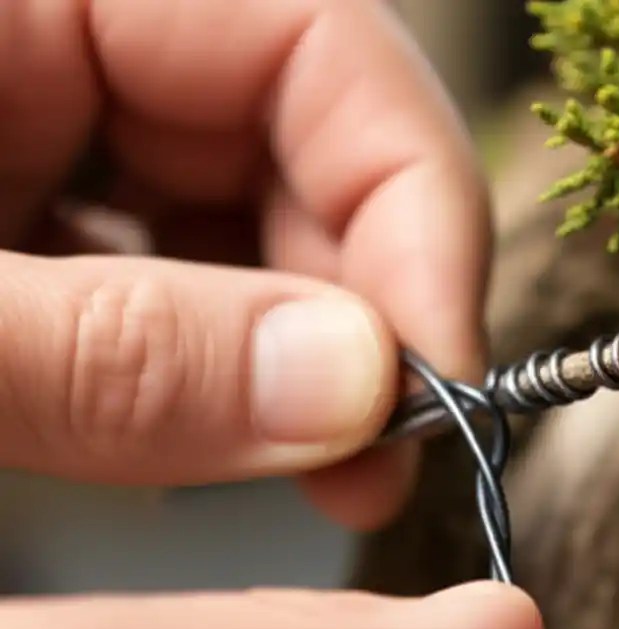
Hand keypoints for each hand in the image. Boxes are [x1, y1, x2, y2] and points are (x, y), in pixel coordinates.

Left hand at [0, 0, 491, 528]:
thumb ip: (109, 350)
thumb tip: (347, 389)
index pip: (318, 34)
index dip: (417, 204)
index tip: (447, 375)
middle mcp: (63, 27)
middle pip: (297, 137)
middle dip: (354, 309)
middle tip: (373, 462)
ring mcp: (33, 109)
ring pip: (236, 212)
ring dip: (284, 350)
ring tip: (305, 468)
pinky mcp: (12, 191)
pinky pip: (153, 260)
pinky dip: (191, 357)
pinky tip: (191, 431)